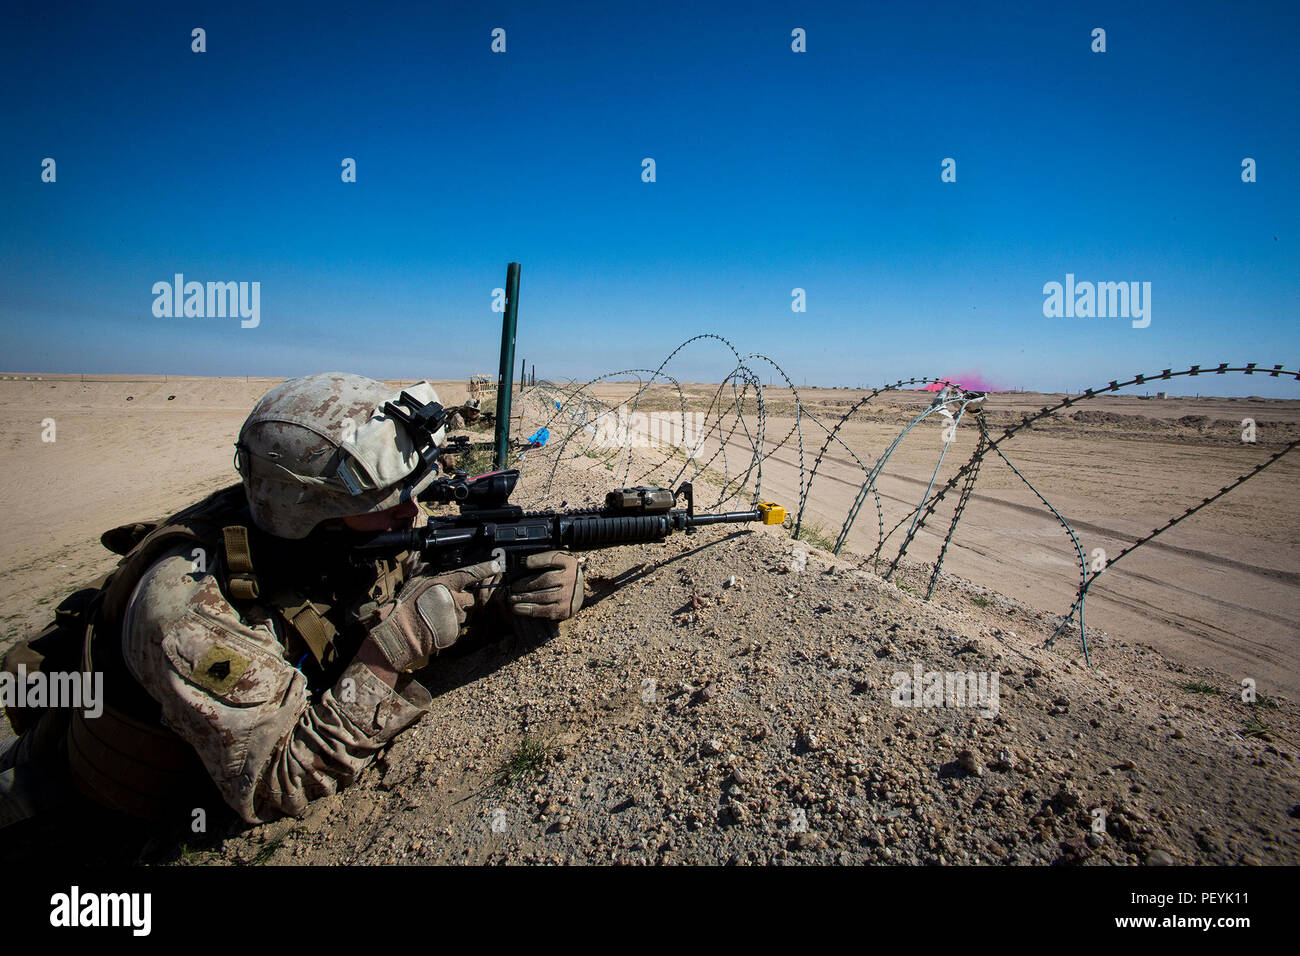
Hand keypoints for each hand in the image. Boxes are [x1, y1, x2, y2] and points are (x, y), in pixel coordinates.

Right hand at [365, 559, 501, 670]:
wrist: (400, 634)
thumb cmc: (405, 606)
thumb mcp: (416, 582)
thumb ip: (431, 573)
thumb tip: (436, 565)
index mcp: (444, 583)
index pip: (470, 573)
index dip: (485, 569)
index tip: (496, 566)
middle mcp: (453, 598)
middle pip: (468, 597)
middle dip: (460, 600)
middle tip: (443, 603)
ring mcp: (455, 616)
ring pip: (463, 613)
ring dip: (454, 614)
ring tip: (435, 616)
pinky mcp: (454, 632)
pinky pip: (457, 627)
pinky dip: (449, 626)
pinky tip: (435, 626)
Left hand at [507, 551, 583, 621]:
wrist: (578, 591)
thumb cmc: (562, 573)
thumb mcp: (559, 561)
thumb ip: (546, 559)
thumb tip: (524, 562)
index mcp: (569, 563)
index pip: (553, 559)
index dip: (539, 560)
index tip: (526, 562)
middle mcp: (571, 579)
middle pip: (546, 580)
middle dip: (526, 584)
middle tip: (513, 587)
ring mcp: (569, 596)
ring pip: (543, 596)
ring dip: (525, 598)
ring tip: (512, 598)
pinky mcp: (565, 610)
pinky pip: (545, 610)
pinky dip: (530, 609)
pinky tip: (518, 608)